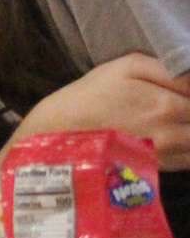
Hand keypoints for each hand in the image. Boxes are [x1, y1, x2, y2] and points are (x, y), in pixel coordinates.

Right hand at [19, 54, 189, 169]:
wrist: (61, 134)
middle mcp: (174, 136)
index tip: (184, 94)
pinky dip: (189, 148)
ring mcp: (167, 157)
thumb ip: (171, 70)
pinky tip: (176, 136)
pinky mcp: (161, 170)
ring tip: (177, 121)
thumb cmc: (93, 95)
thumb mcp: (128, 66)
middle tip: (180, 106)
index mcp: (167, 106)